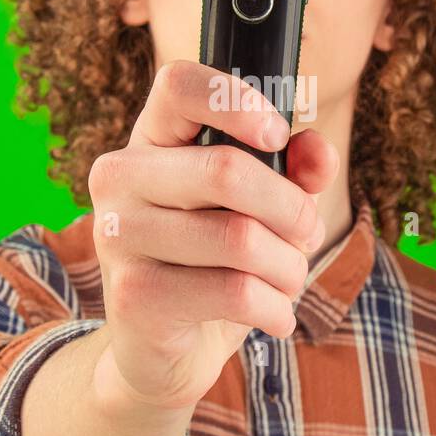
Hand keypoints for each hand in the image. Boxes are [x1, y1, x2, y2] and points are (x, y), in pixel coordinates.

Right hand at [88, 59, 338, 411]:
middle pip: (228, 170)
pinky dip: (274, 307)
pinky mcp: (133, 294)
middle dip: (292, 210)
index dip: (237, 102)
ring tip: (288, 280)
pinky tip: (274, 315)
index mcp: (149, 139)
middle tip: (307, 233)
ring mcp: (118, 235)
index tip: (278, 136)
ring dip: (289, 266)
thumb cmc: (216, 262)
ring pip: (240, 238)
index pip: (179, 85)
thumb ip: (295, 171)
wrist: (163, 350)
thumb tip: (317, 152)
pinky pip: (235, 291)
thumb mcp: (261, 209)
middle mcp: (119, 177)